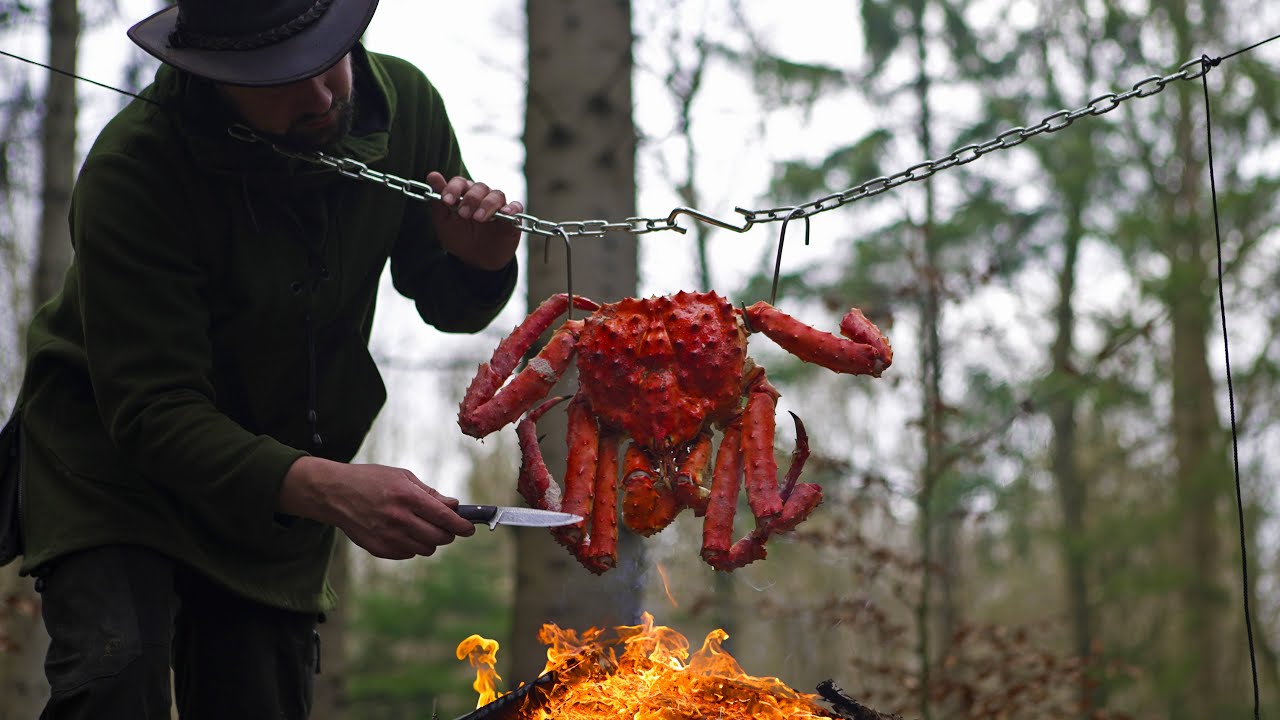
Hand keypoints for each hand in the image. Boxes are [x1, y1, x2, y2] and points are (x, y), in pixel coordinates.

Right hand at [279, 456, 475, 559]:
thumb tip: (454, 506)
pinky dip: (412, 546)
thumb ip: (430, 494)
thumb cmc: (371, 480)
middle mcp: (399, 518)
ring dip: (431, 541)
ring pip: (425, 549)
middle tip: (447, 527)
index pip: (444, 517)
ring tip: (422, 527)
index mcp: (407, 497)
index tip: (469, 528)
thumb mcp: (402, 477)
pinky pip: (408, 554)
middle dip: (449, 534)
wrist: (334, 493)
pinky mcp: (378, 548)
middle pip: (439, 537)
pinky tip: (404, 533)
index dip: (461, 525)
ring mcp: (388, 536)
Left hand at [426, 172, 523, 270]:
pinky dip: (512, 208)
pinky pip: (516, 207)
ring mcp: (497, 206)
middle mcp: (481, 197)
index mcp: (464, 195)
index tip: (447, 201)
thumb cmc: (460, 239)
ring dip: (487, 204)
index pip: (460, 182)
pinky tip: (504, 214)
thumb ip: (438, 201)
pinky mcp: (512, 217)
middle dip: (471, 199)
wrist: (476, 261)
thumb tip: (432, 175)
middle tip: (463, 214)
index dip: (454, 188)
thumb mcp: (444, 223)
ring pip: (496, 195)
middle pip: (479, 187)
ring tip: (479, 219)